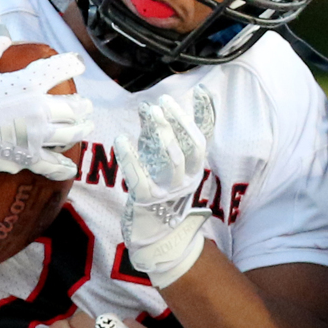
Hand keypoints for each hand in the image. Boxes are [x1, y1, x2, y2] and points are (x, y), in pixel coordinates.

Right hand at [0, 35, 92, 186]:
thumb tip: (2, 36)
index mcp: (27, 84)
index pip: (59, 70)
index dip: (72, 65)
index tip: (78, 66)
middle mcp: (38, 109)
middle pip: (74, 107)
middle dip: (82, 105)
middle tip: (84, 105)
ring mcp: (36, 136)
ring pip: (72, 134)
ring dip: (81, 129)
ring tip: (85, 126)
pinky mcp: (29, 158)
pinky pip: (54, 165)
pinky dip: (64, 166)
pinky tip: (69, 166)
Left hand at [118, 87, 215, 288]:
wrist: (154, 237)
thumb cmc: (157, 196)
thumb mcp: (160, 164)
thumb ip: (155, 137)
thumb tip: (148, 107)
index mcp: (194, 169)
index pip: (204, 137)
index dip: (205, 114)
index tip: (200, 90)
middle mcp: (188, 179)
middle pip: (193, 146)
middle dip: (181, 121)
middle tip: (164, 101)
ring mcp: (169, 191)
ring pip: (174, 159)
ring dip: (163, 133)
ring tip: (150, 111)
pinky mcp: (148, 201)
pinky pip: (140, 177)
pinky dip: (130, 157)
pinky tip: (121, 140)